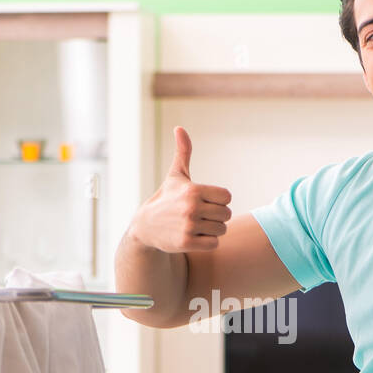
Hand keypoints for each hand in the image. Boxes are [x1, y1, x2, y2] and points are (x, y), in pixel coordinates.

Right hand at [129, 127, 232, 251]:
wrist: (145, 226)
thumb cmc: (166, 198)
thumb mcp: (175, 176)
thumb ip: (183, 153)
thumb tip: (179, 128)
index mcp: (193, 190)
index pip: (227, 197)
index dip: (219, 200)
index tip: (206, 201)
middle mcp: (191, 207)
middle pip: (226, 214)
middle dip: (217, 216)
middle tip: (201, 215)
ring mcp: (189, 226)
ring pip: (221, 230)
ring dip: (213, 230)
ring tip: (198, 226)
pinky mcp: (186, 242)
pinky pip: (213, 243)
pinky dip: (207, 242)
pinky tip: (195, 236)